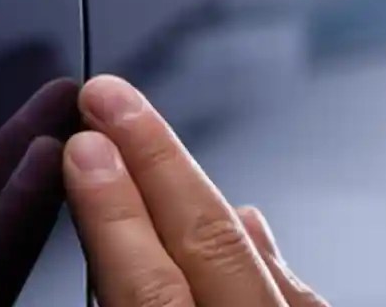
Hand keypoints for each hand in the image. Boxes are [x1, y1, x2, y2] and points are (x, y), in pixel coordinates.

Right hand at [64, 75, 326, 306]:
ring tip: (147, 132)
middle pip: (209, 244)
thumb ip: (129, 301)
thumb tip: (104, 239)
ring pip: (259, 256)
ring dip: (199, 192)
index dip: (114, 212)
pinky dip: (266, 252)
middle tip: (108, 99)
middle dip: (155, 163)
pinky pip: (302, 294)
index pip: (150, 288)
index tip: (83, 148)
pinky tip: (248, 222)